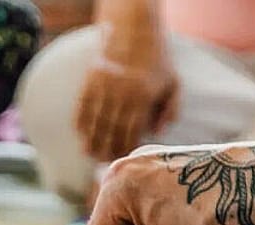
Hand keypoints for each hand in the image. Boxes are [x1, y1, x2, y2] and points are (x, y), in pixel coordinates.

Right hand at [73, 40, 177, 160]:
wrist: (134, 29)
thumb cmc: (157, 60)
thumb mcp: (174, 83)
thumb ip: (171, 110)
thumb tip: (159, 133)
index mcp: (143, 97)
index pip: (132, 132)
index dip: (126, 149)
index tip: (123, 160)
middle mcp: (122, 93)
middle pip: (111, 130)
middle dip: (107, 149)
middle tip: (104, 164)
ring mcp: (104, 85)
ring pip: (95, 120)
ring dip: (91, 140)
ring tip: (90, 155)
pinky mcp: (91, 78)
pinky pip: (83, 105)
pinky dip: (80, 121)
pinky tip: (81, 134)